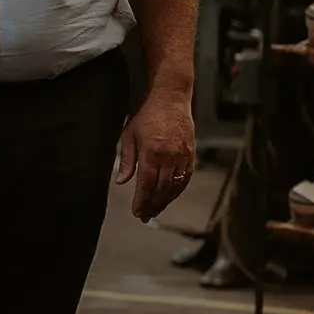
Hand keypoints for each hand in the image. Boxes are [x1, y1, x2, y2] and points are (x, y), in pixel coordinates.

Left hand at [114, 87, 195, 222]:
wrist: (170, 97)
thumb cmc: (145, 114)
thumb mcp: (129, 135)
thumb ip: (127, 160)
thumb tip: (122, 182)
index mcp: (152, 151)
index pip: (147, 183)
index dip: (142, 200)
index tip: (137, 212)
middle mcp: (170, 155)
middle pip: (162, 188)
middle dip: (153, 204)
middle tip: (144, 216)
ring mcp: (183, 155)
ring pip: (175, 185)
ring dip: (165, 201)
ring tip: (155, 210)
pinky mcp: (191, 153)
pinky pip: (186, 177)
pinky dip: (178, 190)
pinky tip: (169, 196)